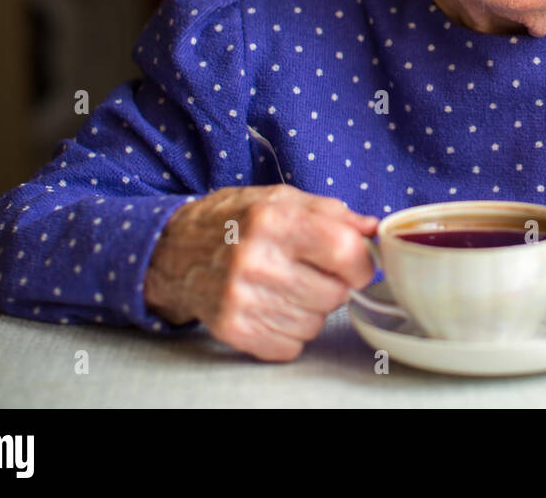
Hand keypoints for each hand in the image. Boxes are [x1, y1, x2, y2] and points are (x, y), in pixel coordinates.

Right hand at [144, 185, 378, 360]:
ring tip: (285, 286)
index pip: (345, 252)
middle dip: (333, 284)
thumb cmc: (234, 221)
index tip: (354, 262)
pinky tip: (270, 306)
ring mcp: (241, 299)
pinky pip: (291, 345)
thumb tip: (374, 231)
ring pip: (316, 323)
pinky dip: (289, 331)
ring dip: (311, 308)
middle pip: (335, 293)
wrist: (171, 250)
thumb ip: (332, 213)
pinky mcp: (232, 330)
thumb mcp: (281, 199)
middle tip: (309, 271)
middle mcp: (256, 260)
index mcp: (274, 220)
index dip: (360, 261)